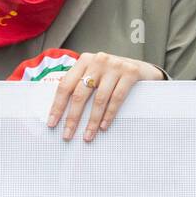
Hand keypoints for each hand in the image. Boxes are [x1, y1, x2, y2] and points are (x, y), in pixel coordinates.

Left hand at [47, 52, 163, 142]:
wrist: (143, 68)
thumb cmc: (113, 76)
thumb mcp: (95, 74)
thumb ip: (80, 84)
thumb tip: (60, 111)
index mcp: (84, 60)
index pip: (65, 85)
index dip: (57, 106)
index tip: (52, 123)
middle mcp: (98, 60)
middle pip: (80, 93)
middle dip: (72, 117)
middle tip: (68, 135)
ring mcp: (114, 65)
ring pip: (99, 99)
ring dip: (92, 121)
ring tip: (87, 136)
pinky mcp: (130, 72)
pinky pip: (117, 98)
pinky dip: (109, 114)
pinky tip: (103, 126)